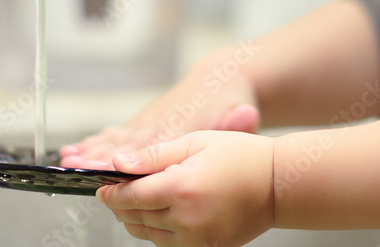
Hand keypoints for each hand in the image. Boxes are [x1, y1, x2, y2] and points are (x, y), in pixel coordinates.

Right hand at [61, 48, 260, 168]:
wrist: (222, 76)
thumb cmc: (232, 100)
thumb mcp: (241, 111)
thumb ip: (240, 120)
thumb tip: (247, 115)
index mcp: (183, 125)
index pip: (154, 146)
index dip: (131, 157)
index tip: (109, 166)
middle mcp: (161, 123)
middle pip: (127, 144)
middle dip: (100, 156)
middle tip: (74, 166)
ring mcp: (150, 121)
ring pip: (116, 139)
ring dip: (90, 149)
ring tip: (65, 160)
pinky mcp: (144, 122)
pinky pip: (116, 134)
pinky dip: (94, 142)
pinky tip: (72, 151)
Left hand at [98, 131, 274, 246]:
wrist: (278, 184)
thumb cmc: (240, 156)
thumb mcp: (195, 143)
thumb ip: (153, 155)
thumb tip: (117, 162)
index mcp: (181, 188)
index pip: (130, 197)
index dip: (111, 193)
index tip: (102, 188)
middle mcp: (187, 219)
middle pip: (135, 217)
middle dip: (121, 205)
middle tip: (118, 191)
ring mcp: (197, 239)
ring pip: (148, 235)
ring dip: (137, 219)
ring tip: (140, 201)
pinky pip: (168, 245)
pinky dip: (158, 231)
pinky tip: (162, 214)